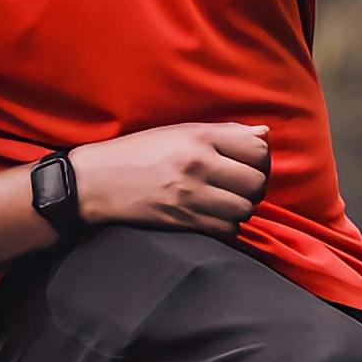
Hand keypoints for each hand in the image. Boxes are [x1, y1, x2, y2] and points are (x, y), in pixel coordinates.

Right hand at [73, 120, 269, 235]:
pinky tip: (214, 217)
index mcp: (199, 137)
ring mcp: (191, 194)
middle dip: (254, 186)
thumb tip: (265, 134)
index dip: (260, 159)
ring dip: (241, 208)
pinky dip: (227, 226)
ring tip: (227, 202)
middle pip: (256, 181)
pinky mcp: (183, 220)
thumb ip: (225, 132)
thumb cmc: (138, 153)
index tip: (249, 164)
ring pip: (245, 208)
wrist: (96, 181)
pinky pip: (227, 229)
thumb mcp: (179, 132)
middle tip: (240, 187)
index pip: (258, 149)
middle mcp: (198, 163)